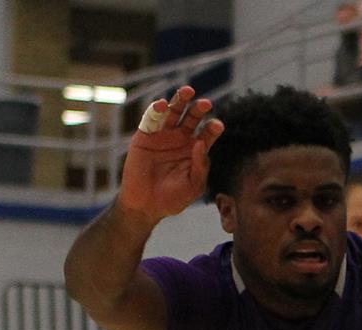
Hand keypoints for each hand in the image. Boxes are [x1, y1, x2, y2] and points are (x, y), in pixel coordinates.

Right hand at [117, 86, 224, 222]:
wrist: (146, 205)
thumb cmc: (173, 198)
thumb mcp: (193, 185)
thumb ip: (200, 166)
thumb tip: (200, 143)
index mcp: (196, 150)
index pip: (207, 134)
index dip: (213, 128)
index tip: (217, 125)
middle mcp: (181, 139)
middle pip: (192, 118)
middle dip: (198, 109)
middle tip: (206, 103)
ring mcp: (163, 136)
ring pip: (173, 113)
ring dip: (180, 101)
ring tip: (188, 91)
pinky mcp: (144, 136)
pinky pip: (150, 119)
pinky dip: (156, 109)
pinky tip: (163, 104)